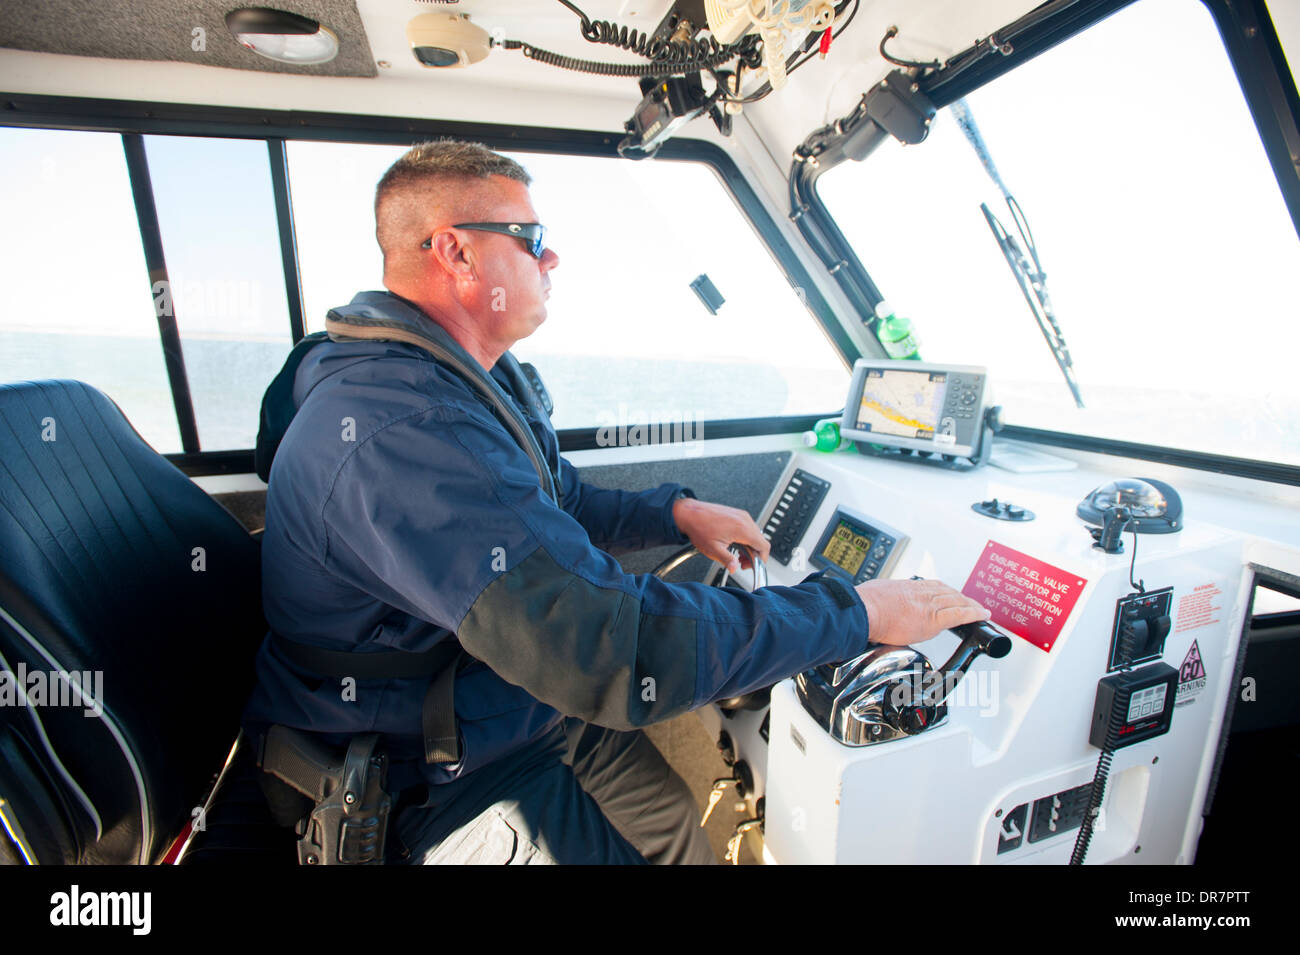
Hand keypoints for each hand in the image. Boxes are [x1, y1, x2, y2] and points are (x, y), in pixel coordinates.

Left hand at [672, 497, 770, 573]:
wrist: (689, 513)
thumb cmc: (699, 527)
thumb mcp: (713, 550)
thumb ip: (727, 560)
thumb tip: (735, 568)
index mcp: (742, 529)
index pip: (764, 546)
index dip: (762, 559)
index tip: (754, 565)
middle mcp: (744, 520)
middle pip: (760, 540)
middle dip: (754, 554)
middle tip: (741, 562)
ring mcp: (741, 515)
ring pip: (755, 534)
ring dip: (749, 546)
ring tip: (736, 554)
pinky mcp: (736, 513)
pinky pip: (748, 527)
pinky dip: (745, 537)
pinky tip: (734, 543)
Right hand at [853, 578, 989, 645]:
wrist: (863, 612)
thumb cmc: (863, 605)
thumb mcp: (876, 594)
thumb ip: (885, 600)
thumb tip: (881, 606)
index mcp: (907, 587)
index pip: (933, 586)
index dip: (945, 590)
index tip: (951, 593)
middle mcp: (920, 593)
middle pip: (948, 592)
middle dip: (961, 597)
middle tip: (971, 602)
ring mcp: (927, 605)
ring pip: (956, 601)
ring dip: (970, 604)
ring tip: (979, 609)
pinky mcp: (932, 619)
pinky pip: (959, 614)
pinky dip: (973, 613)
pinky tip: (982, 615)